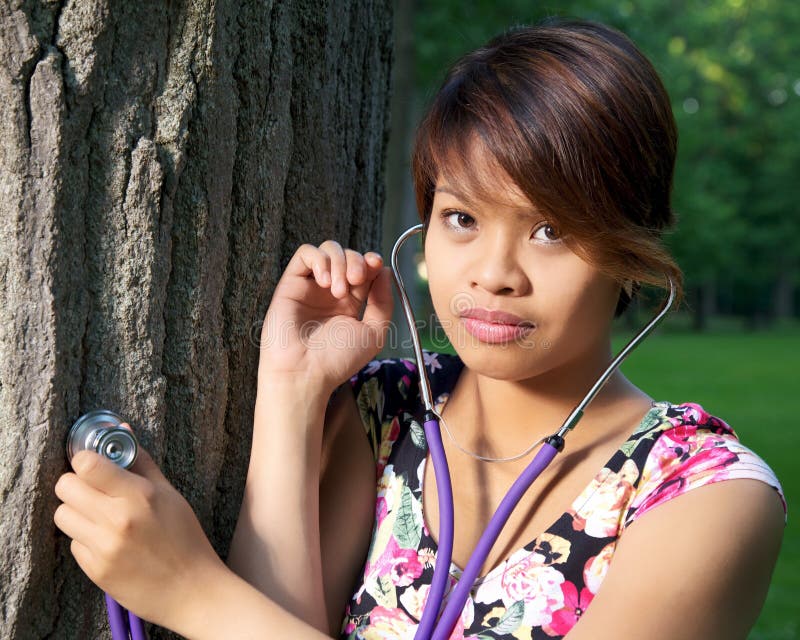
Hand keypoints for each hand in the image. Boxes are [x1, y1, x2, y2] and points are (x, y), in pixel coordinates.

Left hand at [54, 443, 226, 632]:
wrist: (192, 589)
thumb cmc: (185, 538)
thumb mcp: (170, 494)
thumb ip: (141, 462)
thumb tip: (121, 431)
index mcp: (139, 495)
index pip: (87, 464)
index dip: (86, 460)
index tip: (94, 465)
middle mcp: (117, 519)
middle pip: (66, 487)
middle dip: (76, 484)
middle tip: (93, 490)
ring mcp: (104, 547)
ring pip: (62, 515)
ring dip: (76, 512)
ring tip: (100, 517)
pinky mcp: (95, 570)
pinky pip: (73, 543)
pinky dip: (86, 538)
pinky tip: (108, 542)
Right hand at [258, 240, 393, 394]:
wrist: (305, 373)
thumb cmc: (337, 360)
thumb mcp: (373, 332)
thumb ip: (383, 302)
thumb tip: (385, 271)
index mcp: (351, 302)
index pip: (365, 268)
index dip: (372, 261)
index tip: (376, 265)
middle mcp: (331, 291)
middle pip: (349, 255)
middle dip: (357, 261)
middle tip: (356, 281)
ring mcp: (311, 286)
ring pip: (328, 249)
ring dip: (339, 262)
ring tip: (338, 290)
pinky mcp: (291, 283)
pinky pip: (305, 253)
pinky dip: (319, 259)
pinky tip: (323, 281)